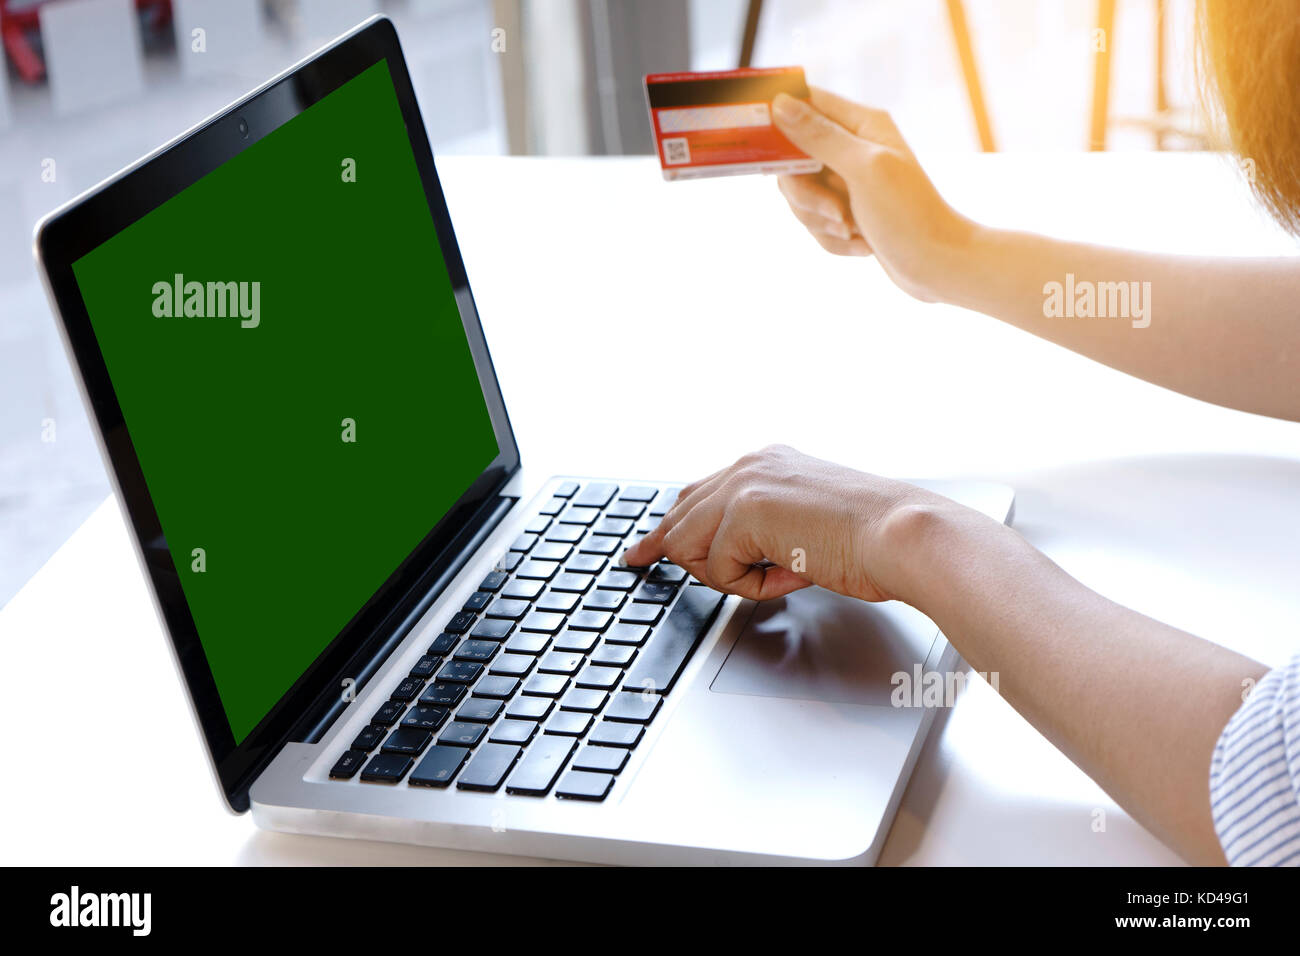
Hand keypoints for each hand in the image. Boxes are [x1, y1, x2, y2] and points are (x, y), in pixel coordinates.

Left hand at [622, 444, 945, 602]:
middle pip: (679, 518)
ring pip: (688, 546)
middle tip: (653, 567)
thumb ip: (762, 528)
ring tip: (777, 572)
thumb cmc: (871, 541)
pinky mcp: (745, 511)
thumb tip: (722, 555)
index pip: (697, 495)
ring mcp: (745, 484)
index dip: (667, 529)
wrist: (903, 538)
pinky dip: (753, 586)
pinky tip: (793, 572)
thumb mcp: (804, 524)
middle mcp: (750, 465)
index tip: (642, 551)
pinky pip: (717, 570)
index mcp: (766, 463)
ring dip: (729, 575)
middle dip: (677, 556)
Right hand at [772, 88, 976, 301]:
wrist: (938, 265)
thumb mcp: (863, 169)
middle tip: (834, 213)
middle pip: (793, 161)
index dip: (779, 120)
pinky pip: (815, 222)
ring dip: (821, 221)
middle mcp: (853, 148)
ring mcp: (849, 182)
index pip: (806, 103)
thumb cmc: (909, 214)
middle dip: (805, 196)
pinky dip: (832, 239)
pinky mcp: (847, 213)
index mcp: (862, 125)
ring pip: (801, 197)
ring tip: (853, 231)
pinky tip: (861, 245)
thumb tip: (781, 104)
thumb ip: (819, 136)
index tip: (763, 146)